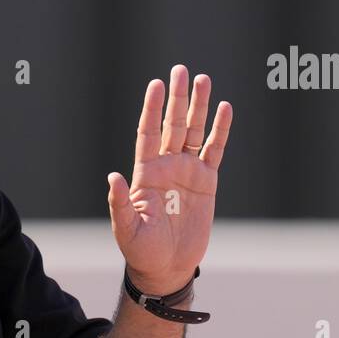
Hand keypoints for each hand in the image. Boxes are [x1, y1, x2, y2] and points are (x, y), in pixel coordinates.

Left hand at [107, 64, 232, 294]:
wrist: (166, 266)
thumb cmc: (141, 249)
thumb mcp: (127, 227)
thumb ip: (121, 202)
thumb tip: (113, 177)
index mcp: (145, 173)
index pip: (148, 133)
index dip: (152, 109)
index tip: (155, 84)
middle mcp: (166, 166)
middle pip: (172, 125)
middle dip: (177, 98)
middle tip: (181, 71)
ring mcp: (187, 172)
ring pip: (194, 132)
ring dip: (199, 107)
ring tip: (204, 80)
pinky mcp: (207, 183)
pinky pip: (214, 151)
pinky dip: (221, 131)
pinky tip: (225, 109)